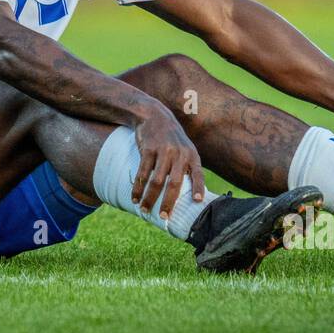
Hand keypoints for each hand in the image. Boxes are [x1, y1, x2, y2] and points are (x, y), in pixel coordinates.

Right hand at [130, 102, 205, 219]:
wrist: (154, 116)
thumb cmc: (171, 139)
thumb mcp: (185, 148)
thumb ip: (188, 167)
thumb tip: (191, 195)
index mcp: (191, 155)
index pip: (198, 174)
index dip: (198, 188)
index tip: (197, 201)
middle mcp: (179, 154)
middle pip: (174, 183)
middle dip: (169, 202)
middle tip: (163, 216)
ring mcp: (164, 151)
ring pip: (156, 181)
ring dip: (150, 198)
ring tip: (144, 209)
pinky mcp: (148, 149)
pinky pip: (142, 173)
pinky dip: (138, 187)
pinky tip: (135, 197)